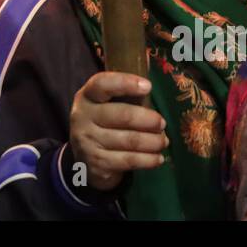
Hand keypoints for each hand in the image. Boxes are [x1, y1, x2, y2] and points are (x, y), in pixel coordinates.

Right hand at [69, 72, 167, 191]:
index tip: (148, 86)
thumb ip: (125, 96)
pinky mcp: (97, 163)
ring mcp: (88, 142)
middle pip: (122, 115)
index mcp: (87, 96)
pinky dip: (148, 160)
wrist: (84, 156)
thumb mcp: (107, 104)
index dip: (126, 83)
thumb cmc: (104, 122)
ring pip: (130, 140)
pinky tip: (158, 158)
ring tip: (164, 141)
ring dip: (153, 141)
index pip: (102, 84)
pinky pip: (129, 160)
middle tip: (162, 123)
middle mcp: (82, 117)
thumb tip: (152, 92)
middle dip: (148, 119)